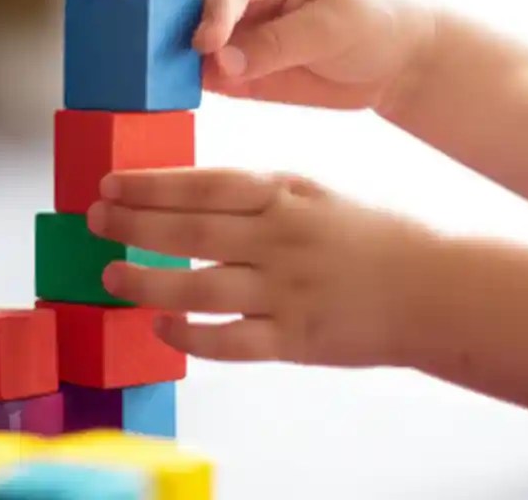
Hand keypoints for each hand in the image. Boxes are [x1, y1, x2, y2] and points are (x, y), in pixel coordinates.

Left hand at [85, 167, 441, 366]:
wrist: (433, 287)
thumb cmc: (371, 235)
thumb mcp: (315, 193)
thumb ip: (260, 195)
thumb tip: (191, 195)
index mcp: (286, 196)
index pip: (204, 185)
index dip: (151, 185)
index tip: (110, 184)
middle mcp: (281, 239)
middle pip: (190, 230)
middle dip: (134, 225)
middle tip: (94, 221)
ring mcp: (287, 291)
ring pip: (199, 287)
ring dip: (148, 282)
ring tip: (111, 275)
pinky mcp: (296, 338)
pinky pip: (230, 342)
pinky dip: (191, 335)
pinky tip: (163, 327)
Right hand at [95, 0, 438, 111]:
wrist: (392, 59)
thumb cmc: (373, 20)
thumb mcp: (334, 27)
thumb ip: (278, 45)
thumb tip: (219, 64)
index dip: (215, 8)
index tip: (206, 42)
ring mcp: (229, 26)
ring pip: (175, 24)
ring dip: (144, 36)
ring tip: (107, 49)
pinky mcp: (226, 65)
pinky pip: (187, 70)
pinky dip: (163, 79)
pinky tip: (139, 91)